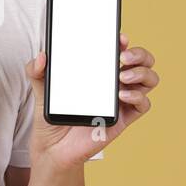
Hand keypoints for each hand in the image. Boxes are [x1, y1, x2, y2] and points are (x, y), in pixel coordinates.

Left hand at [24, 32, 157, 168]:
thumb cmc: (53, 117)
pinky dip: (138, 97)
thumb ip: (36, 71)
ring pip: (149, 80)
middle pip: (143, 62)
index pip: (120, 50)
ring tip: (122, 76)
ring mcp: (122, 101)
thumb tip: (41, 55)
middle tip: (123, 56)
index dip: (124, 41)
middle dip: (140, 53)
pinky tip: (121, 96)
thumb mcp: (41, 90)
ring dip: (142, 73)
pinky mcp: (123, 119)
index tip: (118, 37)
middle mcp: (115, 83)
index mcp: (100, 72)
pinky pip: (143, 105)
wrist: (52, 148)